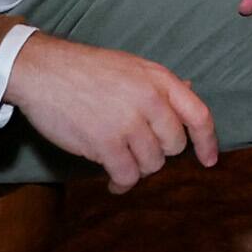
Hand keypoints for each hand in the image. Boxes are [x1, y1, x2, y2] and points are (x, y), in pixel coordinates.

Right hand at [4, 33, 216, 191]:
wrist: (42, 70)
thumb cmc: (87, 69)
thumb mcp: (132, 66)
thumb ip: (161, 85)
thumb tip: (191, 90)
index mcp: (160, 80)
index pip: (199, 116)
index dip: (207, 142)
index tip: (209, 160)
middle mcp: (150, 100)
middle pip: (174, 145)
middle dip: (159, 152)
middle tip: (137, 149)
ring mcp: (128, 122)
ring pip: (152, 164)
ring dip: (138, 168)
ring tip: (121, 160)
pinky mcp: (104, 143)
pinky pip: (127, 176)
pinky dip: (122, 184)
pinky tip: (114, 183)